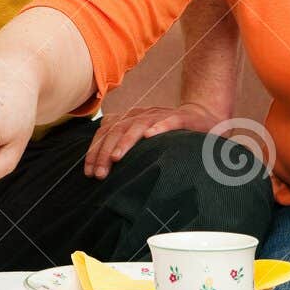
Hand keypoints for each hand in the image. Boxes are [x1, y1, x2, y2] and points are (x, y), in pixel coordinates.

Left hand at [83, 102, 223, 178]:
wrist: (201, 117)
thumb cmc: (168, 134)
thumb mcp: (142, 139)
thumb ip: (124, 148)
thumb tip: (101, 170)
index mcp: (129, 120)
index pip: (105, 133)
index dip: (95, 151)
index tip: (89, 173)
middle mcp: (141, 115)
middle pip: (116, 130)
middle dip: (105, 153)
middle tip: (99, 174)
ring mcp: (160, 114)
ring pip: (137, 126)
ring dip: (125, 143)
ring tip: (116, 158)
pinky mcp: (181, 117)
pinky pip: (168, 121)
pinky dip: (158, 127)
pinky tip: (150, 136)